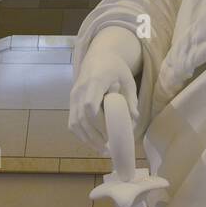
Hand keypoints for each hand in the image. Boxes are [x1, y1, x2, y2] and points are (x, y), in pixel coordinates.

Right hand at [69, 34, 139, 152]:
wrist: (99, 56)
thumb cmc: (116, 68)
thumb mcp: (128, 80)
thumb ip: (131, 99)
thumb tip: (134, 119)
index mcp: (95, 81)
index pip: (90, 104)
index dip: (97, 121)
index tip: (109, 133)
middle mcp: (80, 89)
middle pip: (82, 118)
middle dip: (94, 136)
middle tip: (108, 149)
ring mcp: (73, 96)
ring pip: (75, 123)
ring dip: (87, 139)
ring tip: (101, 150)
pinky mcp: (71, 101)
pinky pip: (72, 122)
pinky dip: (81, 134)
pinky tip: (92, 142)